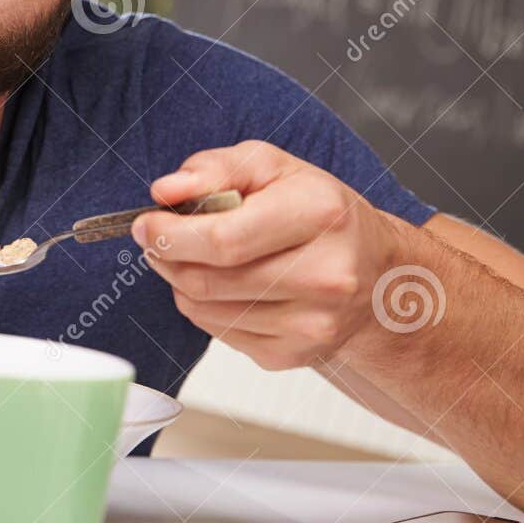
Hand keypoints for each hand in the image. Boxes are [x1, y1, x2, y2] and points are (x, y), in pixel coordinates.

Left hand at [131, 141, 401, 370]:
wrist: (377, 276)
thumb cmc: (319, 214)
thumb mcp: (273, 168)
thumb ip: (215, 168)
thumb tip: (166, 191)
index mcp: (320, 215)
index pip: (223, 239)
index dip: (170, 235)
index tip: (146, 224)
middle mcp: (325, 275)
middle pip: (207, 280)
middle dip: (167, 257)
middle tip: (157, 239)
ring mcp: (312, 323)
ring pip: (205, 309)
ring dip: (181, 281)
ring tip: (193, 258)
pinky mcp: (294, 354)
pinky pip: (219, 332)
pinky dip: (204, 308)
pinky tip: (224, 286)